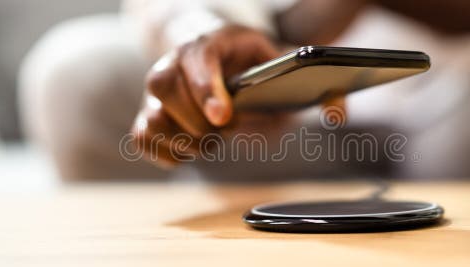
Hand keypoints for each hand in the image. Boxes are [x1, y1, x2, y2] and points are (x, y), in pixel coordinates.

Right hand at [131, 25, 281, 167]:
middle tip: (227, 127)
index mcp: (202, 45)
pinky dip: (169, 154)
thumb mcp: (268, 51)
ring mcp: (153, 94)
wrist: (203, 50)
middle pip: (166, 91)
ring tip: (211, 139)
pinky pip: (142, 140)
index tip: (223, 117)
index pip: (194, 61)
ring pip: (152, 121)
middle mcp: (169, 65)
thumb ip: (292, 74)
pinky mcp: (146, 117)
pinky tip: (192, 149)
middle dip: (202, 122)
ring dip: (187, 141)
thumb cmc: (240, 55)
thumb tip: (327, 105)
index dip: (206, 91)